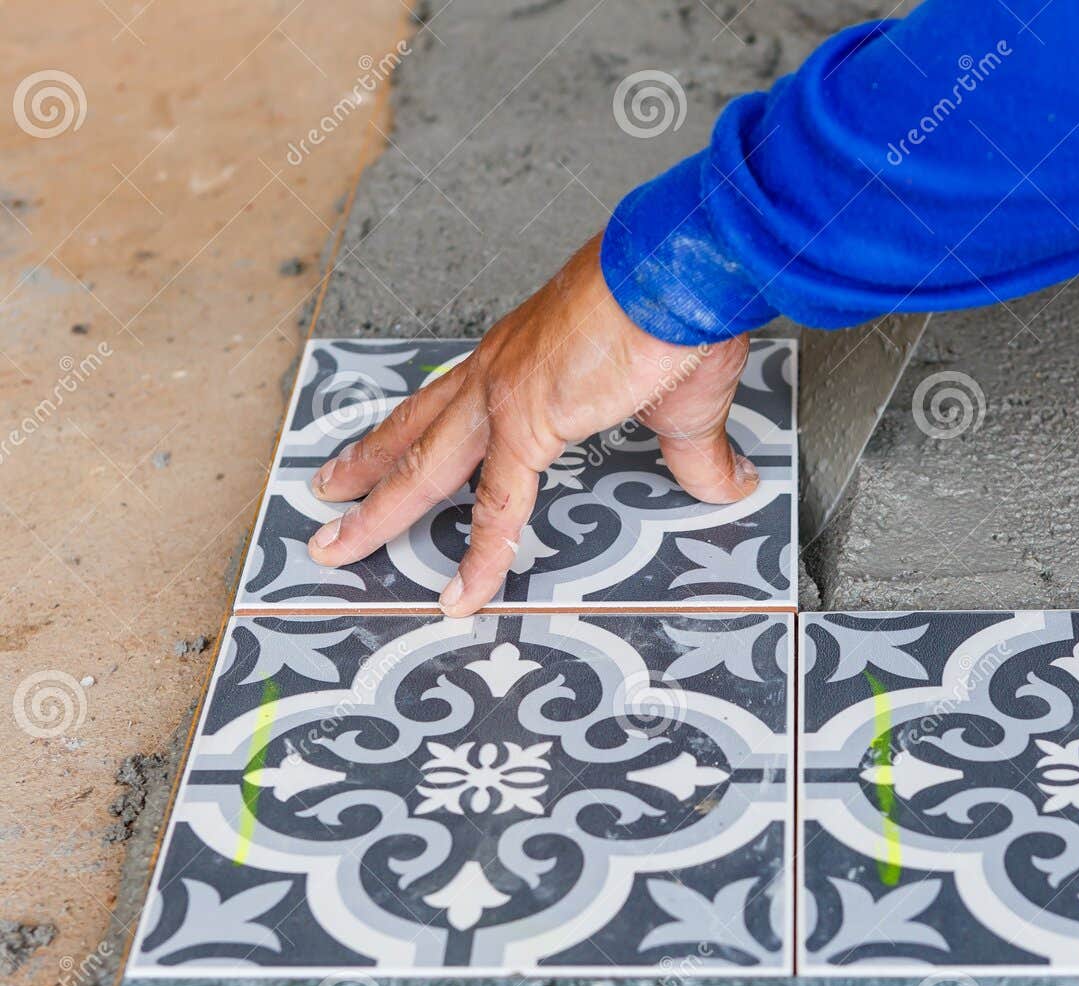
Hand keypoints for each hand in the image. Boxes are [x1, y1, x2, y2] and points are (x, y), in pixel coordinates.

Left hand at [304, 233, 755, 615]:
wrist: (684, 272)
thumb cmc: (681, 313)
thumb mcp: (683, 403)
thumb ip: (695, 454)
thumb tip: (727, 482)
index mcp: (526, 356)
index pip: (457, 403)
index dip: (421, 433)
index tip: (393, 454)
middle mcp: (501, 370)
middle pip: (415, 429)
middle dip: (366, 465)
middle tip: (326, 490)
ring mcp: (506, 395)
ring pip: (423, 466)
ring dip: (377, 509)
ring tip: (336, 544)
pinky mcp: (530, 421)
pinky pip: (498, 505)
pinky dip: (482, 556)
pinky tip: (463, 595)